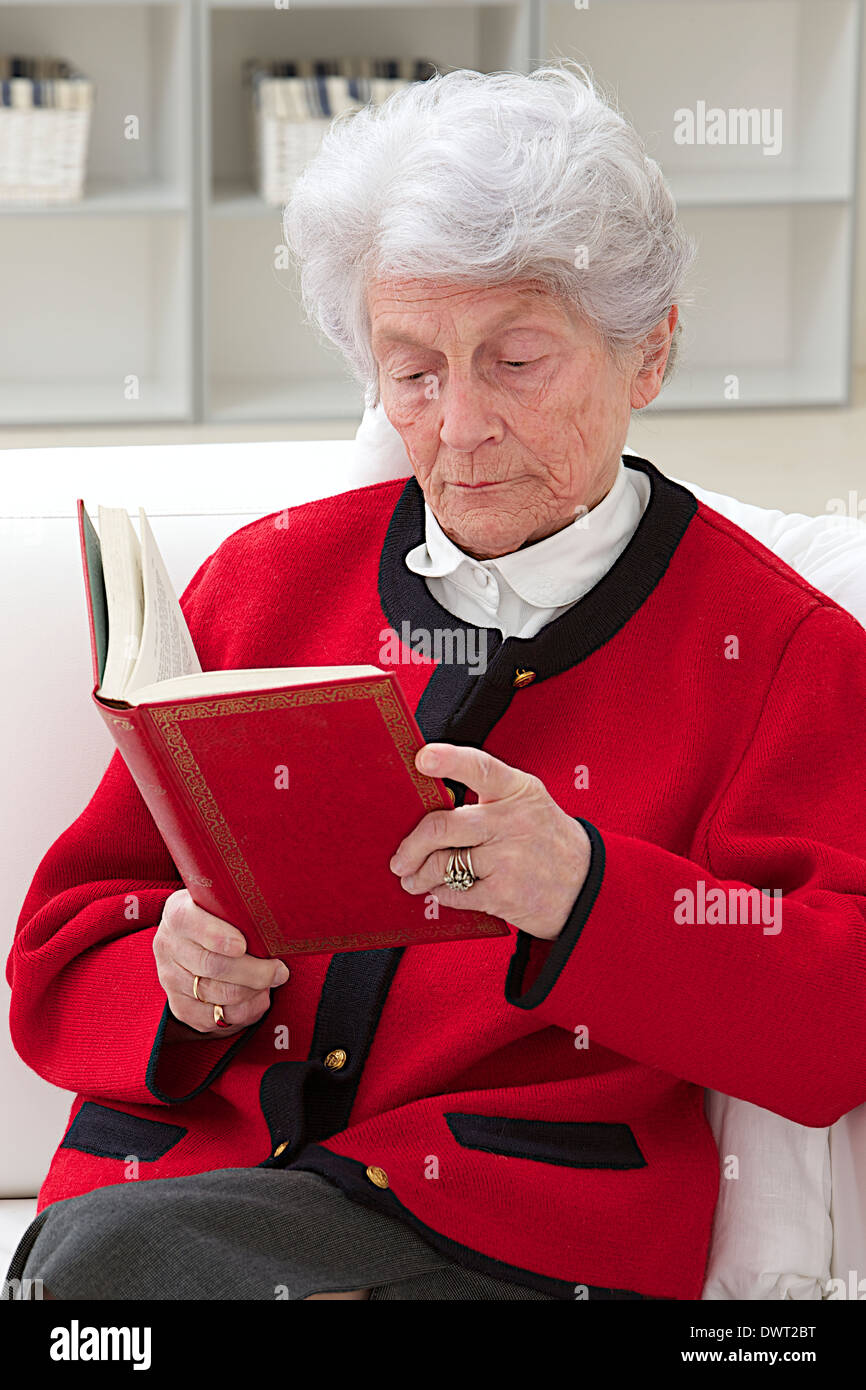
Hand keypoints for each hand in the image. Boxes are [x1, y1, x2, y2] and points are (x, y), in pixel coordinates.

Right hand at [153, 889, 288, 1036]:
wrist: (193, 939)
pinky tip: (257, 998)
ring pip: (219, 995)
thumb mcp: (222, 901)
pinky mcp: (181, 1007)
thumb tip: (276, 919)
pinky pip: (216, 1019)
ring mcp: (171, 980)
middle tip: (278, 971)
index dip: (218, 937)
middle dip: (254, 972)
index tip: (242, 945)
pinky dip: (245, 1012)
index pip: (193, 925)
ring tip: (271, 982)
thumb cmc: (219, 917)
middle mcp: (169, 947)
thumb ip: (239, 907)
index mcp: (178, 913)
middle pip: (213, 966)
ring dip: (253, 992)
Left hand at [390, 744, 591, 940]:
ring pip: (442, 864)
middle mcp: (512, 821)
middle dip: (410, 847)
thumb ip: (486, 798)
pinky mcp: (504, 893)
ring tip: (413, 880)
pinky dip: (442, 894)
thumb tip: (429, 807)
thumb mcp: (527, 803)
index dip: (448, 761)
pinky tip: (442, 891)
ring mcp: (508, 858)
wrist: (586, 886)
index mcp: (516, 790)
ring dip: (420, 876)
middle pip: (441, 827)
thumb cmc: (546, 841)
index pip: (479, 767)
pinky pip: (455, 892)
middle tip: (399, 858)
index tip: (422, 758)